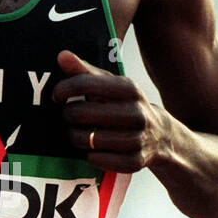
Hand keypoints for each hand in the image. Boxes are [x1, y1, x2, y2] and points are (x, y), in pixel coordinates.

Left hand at [53, 49, 170, 172]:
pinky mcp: (135, 161)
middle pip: (82, 113)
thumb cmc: (124, 104)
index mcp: (130, 89)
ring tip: (75, 132)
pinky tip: (90, 148)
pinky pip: (98, 159)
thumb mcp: (110, 84)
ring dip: (75, 137)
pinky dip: (89, 155)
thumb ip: (85, 71)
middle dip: (68, 115)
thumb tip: (62, 56)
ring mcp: (138, 139)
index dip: (63, 89)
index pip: (85, 84)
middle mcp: (137, 113)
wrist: (160, 135)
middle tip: (67, 116)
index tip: (56, 96)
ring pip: (88, 139)